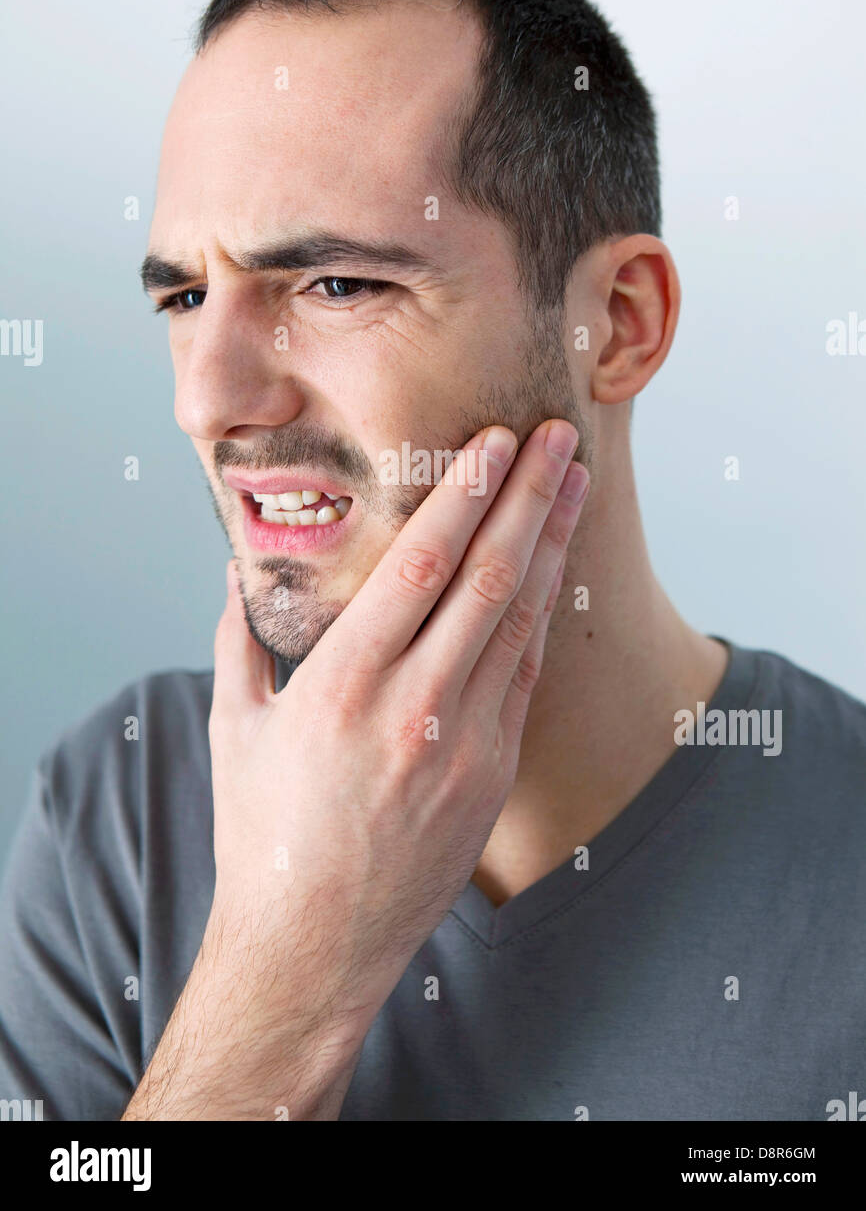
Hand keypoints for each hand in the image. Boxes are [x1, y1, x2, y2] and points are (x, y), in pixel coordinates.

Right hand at [206, 420, 588, 1038]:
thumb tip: (236, 568)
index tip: (493, 440)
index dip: (466, 495)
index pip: (424, 566)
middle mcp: (414, 709)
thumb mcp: (237, 725)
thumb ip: (241, 637)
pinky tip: (552, 569)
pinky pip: (524, 676)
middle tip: (558, 435)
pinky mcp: (493, 775)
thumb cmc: (263, 830)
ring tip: (572, 485)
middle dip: (528, 497)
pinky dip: (541, 614)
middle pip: (489, 579)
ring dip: (551, 544)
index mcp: (344, 686)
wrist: (313, 945)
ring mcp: (465, 746)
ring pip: (521, 621)